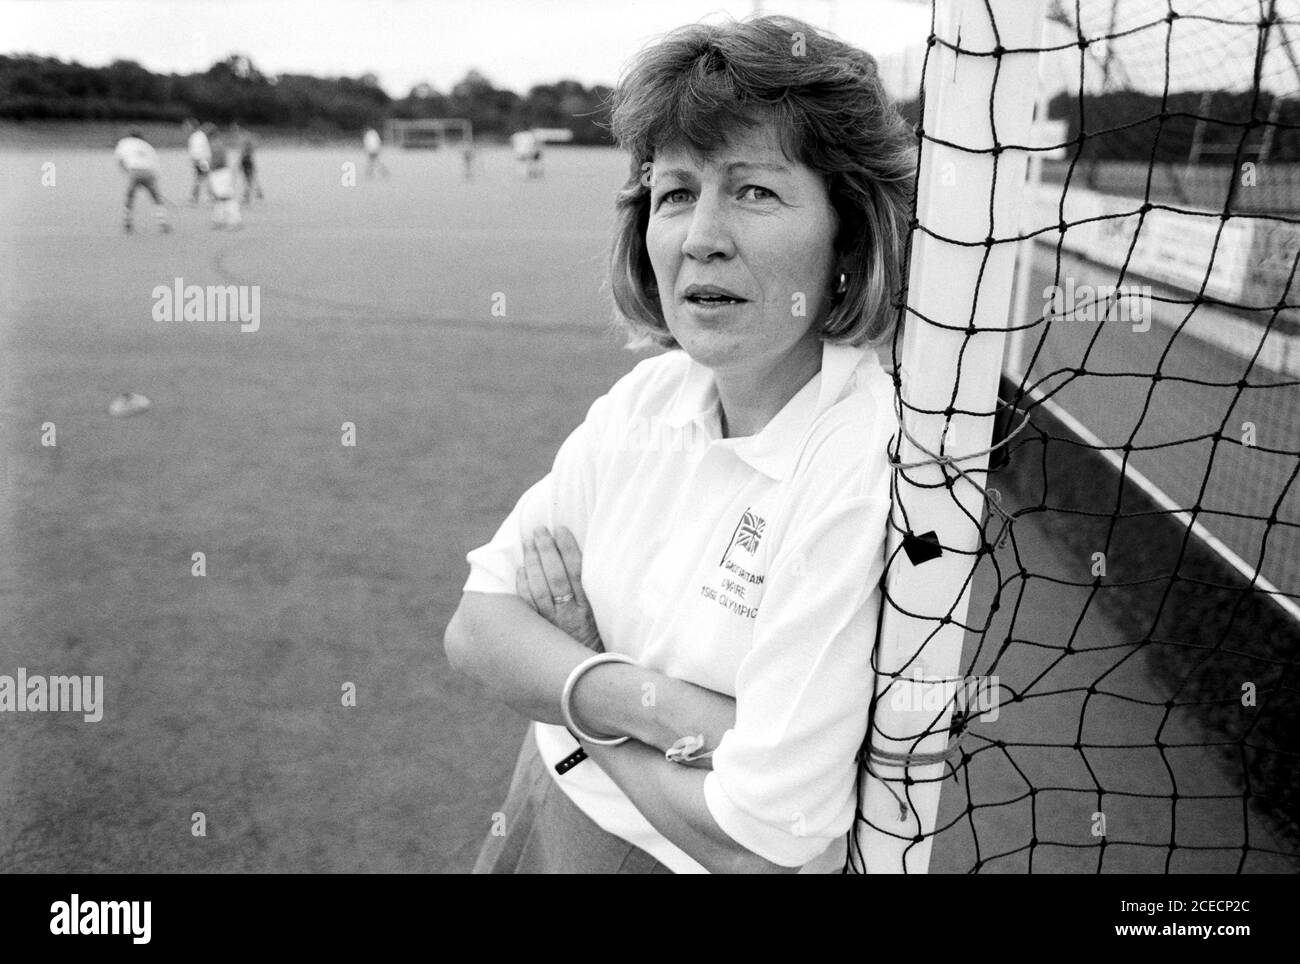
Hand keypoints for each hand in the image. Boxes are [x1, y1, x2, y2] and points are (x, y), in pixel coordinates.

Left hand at [516, 525, 602, 651]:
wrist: (585, 678)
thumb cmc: (594, 644)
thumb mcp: (601, 620)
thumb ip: (591, 596)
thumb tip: (585, 565)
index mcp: (589, 609)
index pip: (577, 572)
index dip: (568, 549)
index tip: (561, 529)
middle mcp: (570, 616)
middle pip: (556, 577)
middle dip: (546, 551)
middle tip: (539, 530)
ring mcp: (553, 624)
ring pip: (539, 589)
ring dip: (532, 563)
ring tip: (529, 543)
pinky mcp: (540, 632)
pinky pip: (529, 606)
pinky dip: (523, 586)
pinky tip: (520, 570)